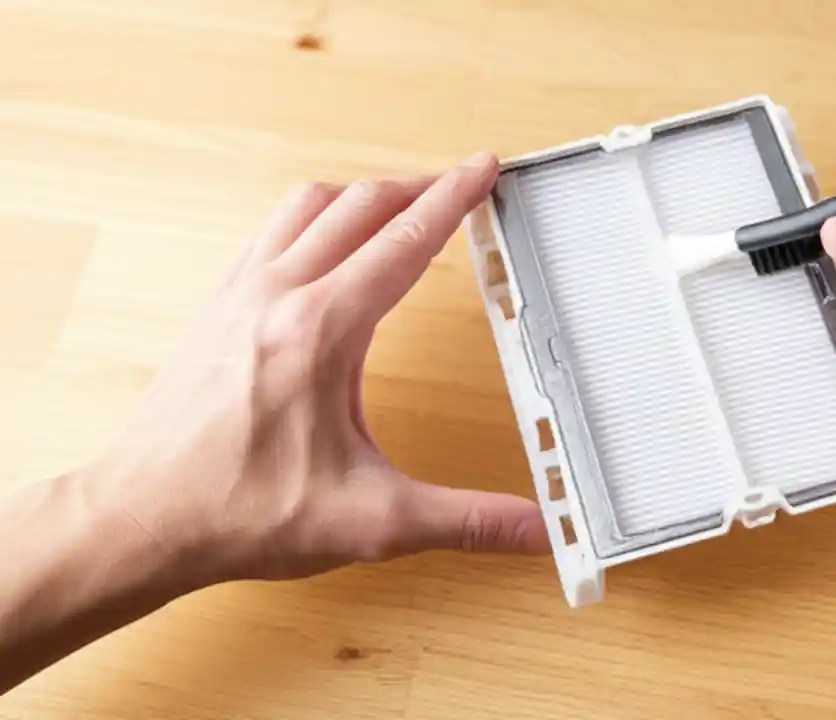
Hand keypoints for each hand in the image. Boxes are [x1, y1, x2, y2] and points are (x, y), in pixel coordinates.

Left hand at [86, 152, 548, 585]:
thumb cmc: (241, 513)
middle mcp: (277, 296)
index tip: (482, 168)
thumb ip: (465, 520)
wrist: (143, 519)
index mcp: (322, 330)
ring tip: (400, 202)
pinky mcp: (215, 308)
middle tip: (458, 183)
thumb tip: (537, 530)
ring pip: (307, 205)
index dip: (454, 198)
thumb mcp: (373, 520)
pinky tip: (323, 242)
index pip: (405, 241)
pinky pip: (269, 232)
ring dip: (362, 193)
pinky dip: (312, 217)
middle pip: (359, 205)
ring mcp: (239, 295)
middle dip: (418, 187)